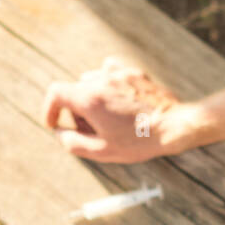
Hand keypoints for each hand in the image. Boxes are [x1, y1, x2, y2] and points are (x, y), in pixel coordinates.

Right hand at [42, 56, 185, 163]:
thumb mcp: (102, 151)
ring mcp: (118, 74)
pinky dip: (108, 86)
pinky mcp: (133, 72)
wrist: (175, 126)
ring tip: (110, 119)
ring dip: (93, 99)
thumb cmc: (140, 141)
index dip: (49, 109)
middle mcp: (101, 80)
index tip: (54, 123)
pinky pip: (111, 74)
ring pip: (93, 82)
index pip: (55, 93)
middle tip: (94, 131)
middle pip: (76, 91)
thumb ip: (73, 143)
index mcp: (90, 98)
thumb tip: (60, 133)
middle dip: (78, 112)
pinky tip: (120, 102)